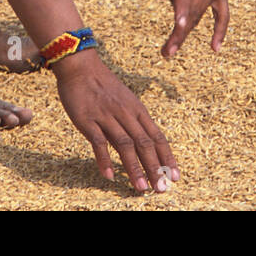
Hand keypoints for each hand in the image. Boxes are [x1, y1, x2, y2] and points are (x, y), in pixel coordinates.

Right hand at [53, 51, 177, 191]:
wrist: (80, 66)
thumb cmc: (102, 84)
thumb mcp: (125, 99)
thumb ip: (133, 120)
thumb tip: (144, 143)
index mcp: (137, 110)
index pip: (157, 137)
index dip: (167, 157)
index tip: (175, 176)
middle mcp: (125, 114)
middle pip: (144, 144)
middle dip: (154, 168)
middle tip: (161, 189)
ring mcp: (106, 117)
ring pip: (125, 145)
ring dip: (134, 168)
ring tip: (141, 188)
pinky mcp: (87, 120)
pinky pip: (98, 142)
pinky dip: (104, 160)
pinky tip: (109, 176)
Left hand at [152, 0, 228, 57]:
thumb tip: (179, 13)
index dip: (181, 10)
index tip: (178, 26)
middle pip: (193, 8)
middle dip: (180, 32)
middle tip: (166, 53)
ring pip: (201, 13)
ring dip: (186, 31)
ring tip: (169, 48)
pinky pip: (224, 14)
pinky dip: (220, 30)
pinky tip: (215, 48)